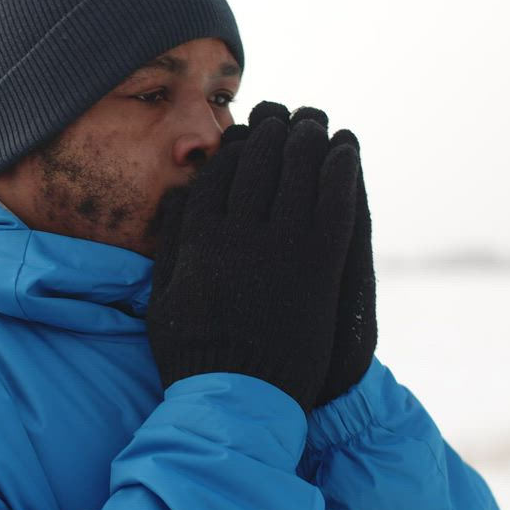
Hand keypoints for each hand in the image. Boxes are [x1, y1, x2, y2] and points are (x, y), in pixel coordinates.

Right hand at [147, 114, 359, 411]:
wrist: (237, 399)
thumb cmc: (194, 354)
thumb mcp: (162, 298)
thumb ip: (169, 246)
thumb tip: (177, 197)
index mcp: (199, 239)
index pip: (219, 174)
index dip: (237, 146)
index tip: (247, 130)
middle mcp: (238, 234)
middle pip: (259, 164)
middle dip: (274, 130)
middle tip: (285, 110)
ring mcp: (279, 248)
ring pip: (297, 174)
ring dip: (309, 139)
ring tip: (316, 119)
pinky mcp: (317, 266)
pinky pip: (334, 204)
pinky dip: (342, 171)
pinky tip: (348, 149)